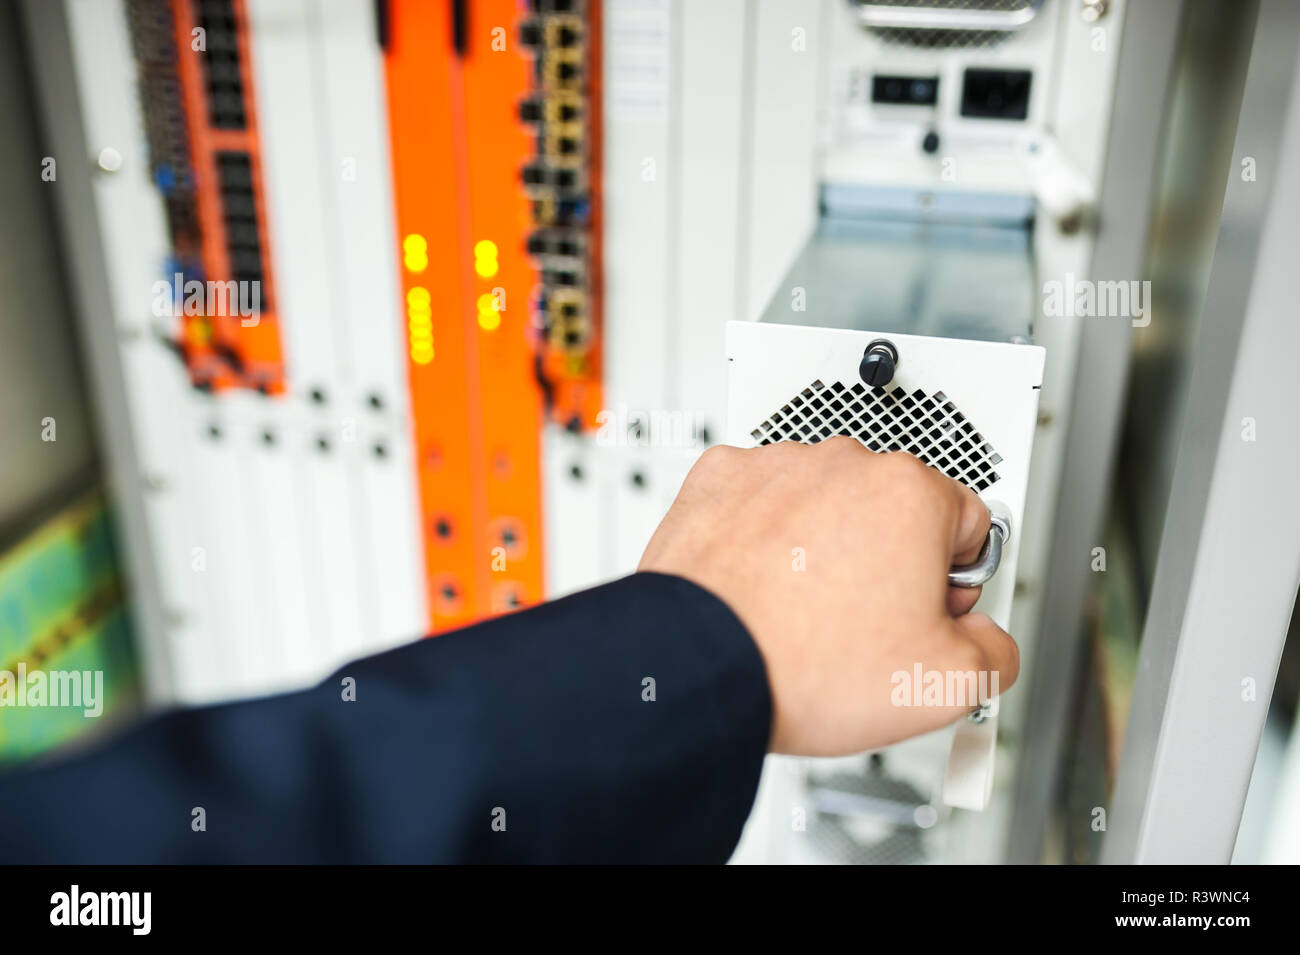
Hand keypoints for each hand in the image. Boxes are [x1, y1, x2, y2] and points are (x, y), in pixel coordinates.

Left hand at [638, 438, 1019, 755]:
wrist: (698, 666)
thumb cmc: (804, 665)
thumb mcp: (945, 686)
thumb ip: (997, 653)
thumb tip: (989, 641)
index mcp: (910, 494)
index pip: (968, 525)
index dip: (954, 582)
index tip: (927, 612)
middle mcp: (843, 465)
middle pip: (894, 510)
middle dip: (889, 561)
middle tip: (863, 622)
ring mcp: (776, 468)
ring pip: (824, 502)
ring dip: (823, 544)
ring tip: (803, 609)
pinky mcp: (720, 480)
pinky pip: (759, 501)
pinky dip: (762, 534)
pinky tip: (761, 583)